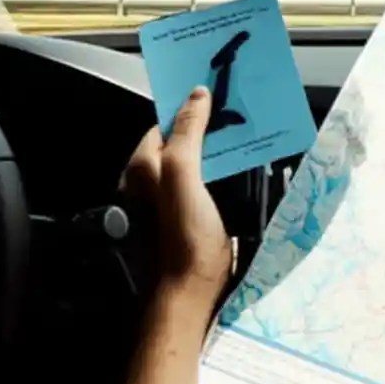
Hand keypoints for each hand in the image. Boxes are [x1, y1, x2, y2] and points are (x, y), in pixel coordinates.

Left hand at [122, 86, 232, 304]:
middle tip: (237, 115)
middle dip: (206, 127)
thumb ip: (187, 133)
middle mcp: (150, 183)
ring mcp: (169, 201)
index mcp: (141, 168)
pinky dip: (221, 172)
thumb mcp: (183, 174)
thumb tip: (197, 94)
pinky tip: (241, 170)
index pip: (164, 124)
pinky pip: (204, 183)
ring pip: (194, 162)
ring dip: (217, 149)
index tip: (219, 97)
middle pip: (179, 142)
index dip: (189, 109)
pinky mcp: (188, 217)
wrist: (192, 289)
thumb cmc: (184, 233)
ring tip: (243, 137)